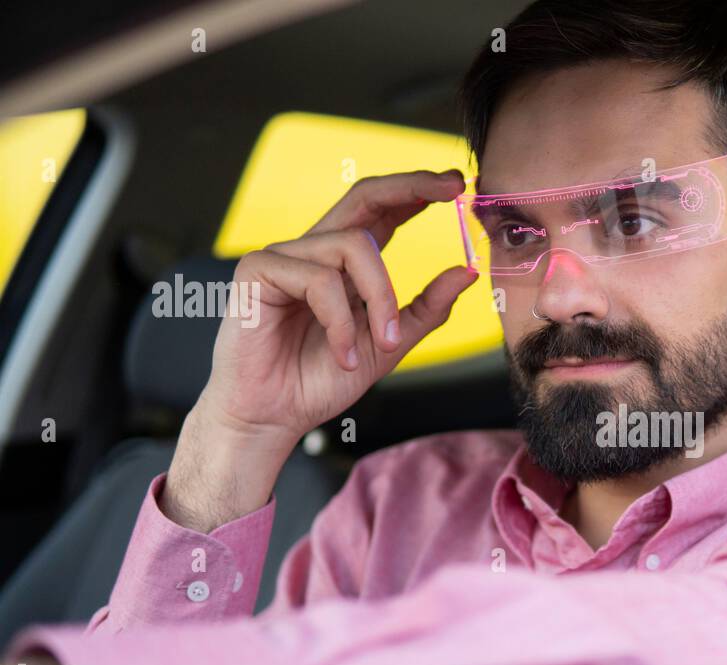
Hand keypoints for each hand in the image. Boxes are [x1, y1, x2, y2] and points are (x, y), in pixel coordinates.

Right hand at [199, 169, 477, 448]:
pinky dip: (342, 322)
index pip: (382, 211)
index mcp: (344, 264)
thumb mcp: (389, 344)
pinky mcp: (257, 271)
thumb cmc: (320, 379)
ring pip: (353, 247)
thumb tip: (466, 272)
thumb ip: (425, 309)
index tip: (457, 183)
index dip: (416, 191)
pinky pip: (319, 279)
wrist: (273, 417)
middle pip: (363, 196)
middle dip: (410, 186)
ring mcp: (284, 257)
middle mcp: (314, 251)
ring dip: (381, 300)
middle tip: (451, 189)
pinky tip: (343, 354)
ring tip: (383, 344)